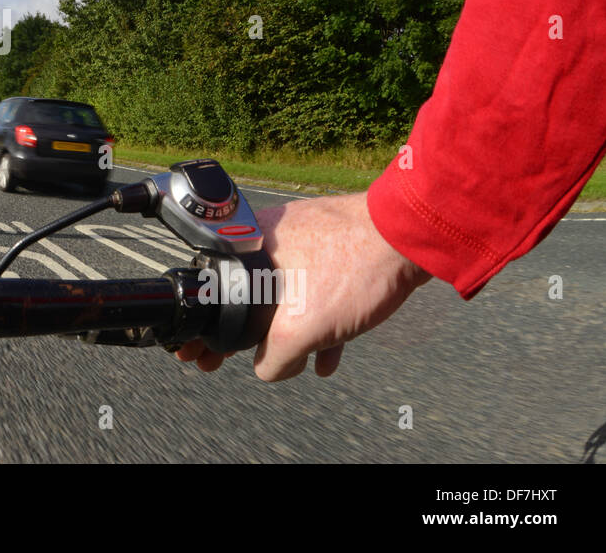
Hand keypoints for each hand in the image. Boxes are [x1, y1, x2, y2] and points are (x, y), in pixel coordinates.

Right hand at [174, 191, 431, 379]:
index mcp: (244, 247)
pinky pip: (312, 287)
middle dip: (242, 337)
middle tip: (231, 362)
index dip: (200, 334)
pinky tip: (330, 351)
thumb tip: (266, 370)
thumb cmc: (351, 271)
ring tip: (293, 363)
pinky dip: (316, 318)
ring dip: (284, 332)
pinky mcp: (331, 242)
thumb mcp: (302, 330)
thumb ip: (272, 358)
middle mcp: (264, 235)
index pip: (209, 296)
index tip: (195, 357)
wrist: (409, 235)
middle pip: (243, 296)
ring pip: (281, 294)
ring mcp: (300, 236)